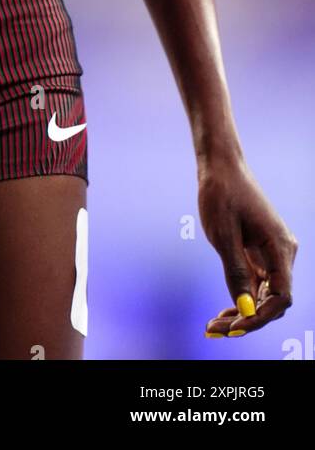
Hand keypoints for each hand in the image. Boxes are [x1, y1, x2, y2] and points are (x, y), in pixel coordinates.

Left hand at [198, 154, 297, 336]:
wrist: (220, 166)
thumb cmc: (221, 194)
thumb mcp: (223, 235)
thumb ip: (236, 273)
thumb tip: (245, 311)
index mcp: (280, 247)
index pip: (281, 296)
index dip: (260, 317)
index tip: (234, 327)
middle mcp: (282, 253)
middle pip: (273, 300)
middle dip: (248, 319)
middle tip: (216, 330)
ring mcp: (271, 253)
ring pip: (263, 295)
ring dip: (242, 313)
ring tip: (215, 326)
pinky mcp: (259, 252)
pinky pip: (255, 284)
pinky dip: (241, 298)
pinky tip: (223, 312)